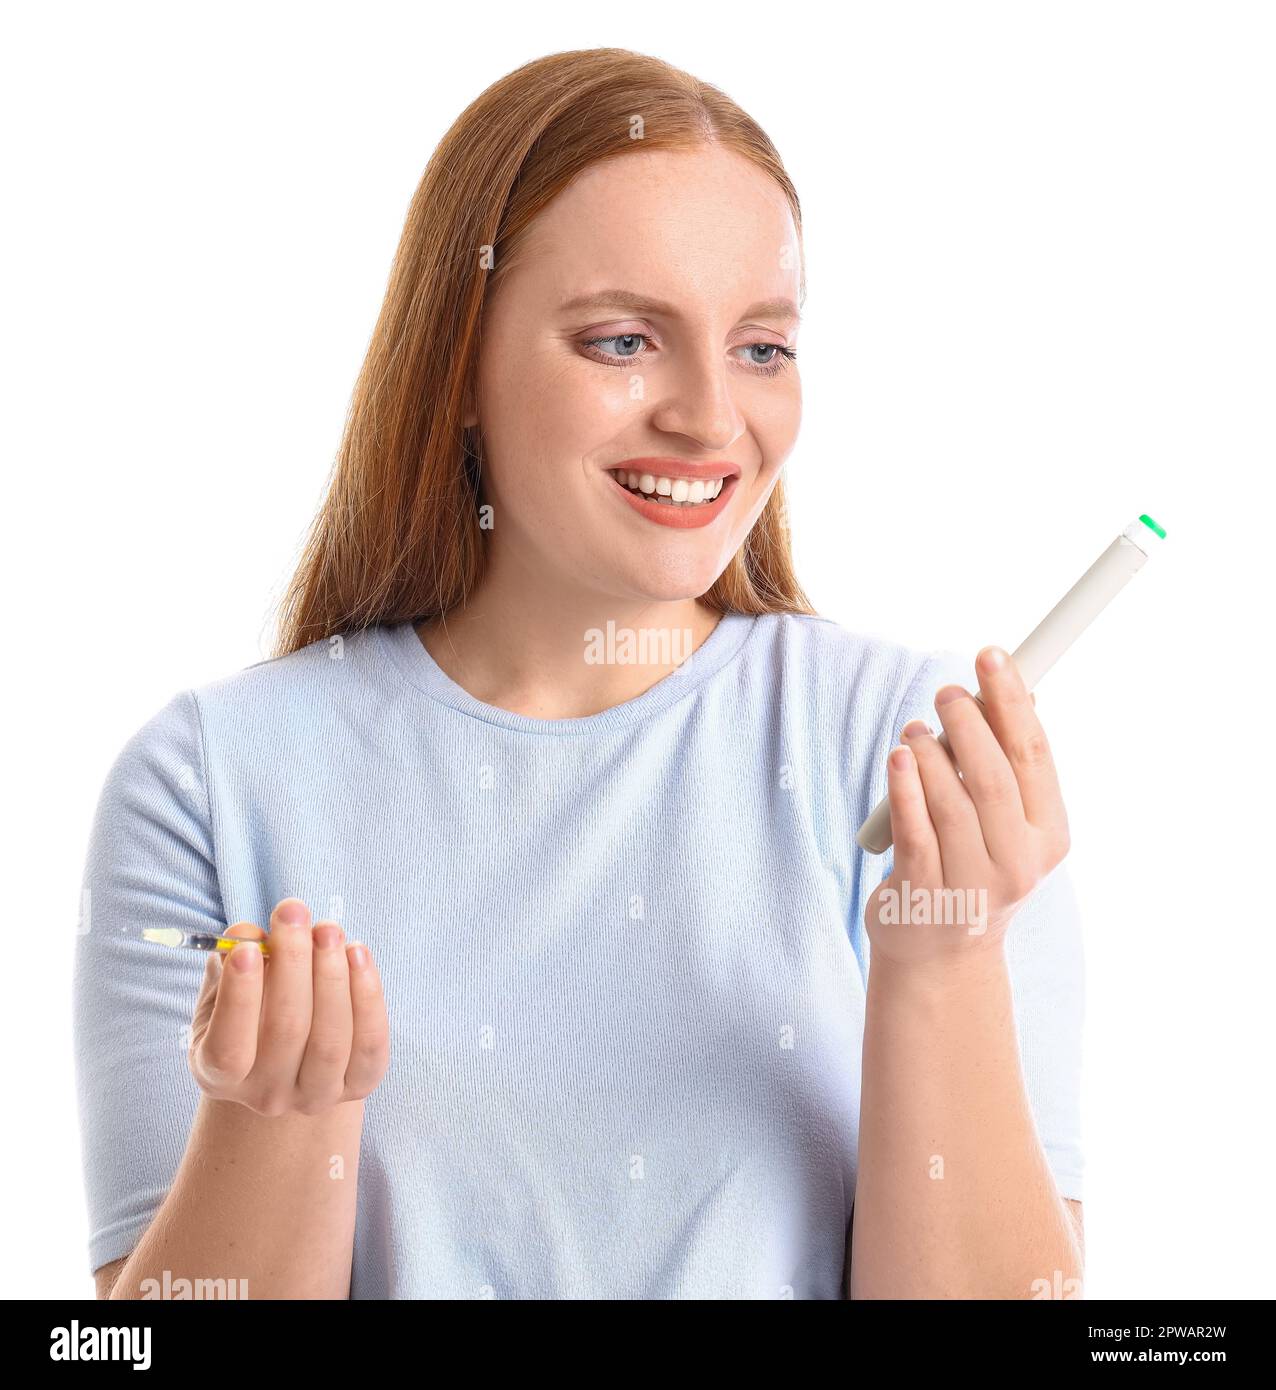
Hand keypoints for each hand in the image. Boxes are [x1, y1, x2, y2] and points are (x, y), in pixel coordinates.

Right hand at [187, 898, 389, 1114]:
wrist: (290, 1055)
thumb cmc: (251, 1009)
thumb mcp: (225, 990)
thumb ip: (229, 965)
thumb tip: (247, 933)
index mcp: (218, 1075)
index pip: (228, 1048)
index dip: (239, 997)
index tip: (250, 947)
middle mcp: (266, 1094)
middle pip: (286, 1031)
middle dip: (293, 963)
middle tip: (294, 913)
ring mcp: (314, 1096)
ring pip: (330, 1040)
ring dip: (332, 975)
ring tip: (327, 929)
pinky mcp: (358, 1085)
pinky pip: (369, 1043)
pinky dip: (368, 995)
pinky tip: (357, 953)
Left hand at [864, 646, 1070, 966]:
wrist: (942, 956)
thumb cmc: (973, 865)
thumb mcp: (1005, 822)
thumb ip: (1007, 764)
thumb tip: (1009, 689)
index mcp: (1048, 835)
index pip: (1034, 756)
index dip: (1012, 701)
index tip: (991, 655)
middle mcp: (1017, 862)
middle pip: (994, 776)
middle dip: (968, 722)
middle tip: (946, 691)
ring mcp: (971, 882)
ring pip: (950, 802)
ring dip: (930, 753)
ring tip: (914, 730)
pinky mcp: (924, 893)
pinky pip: (913, 829)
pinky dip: (904, 787)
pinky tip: (898, 758)